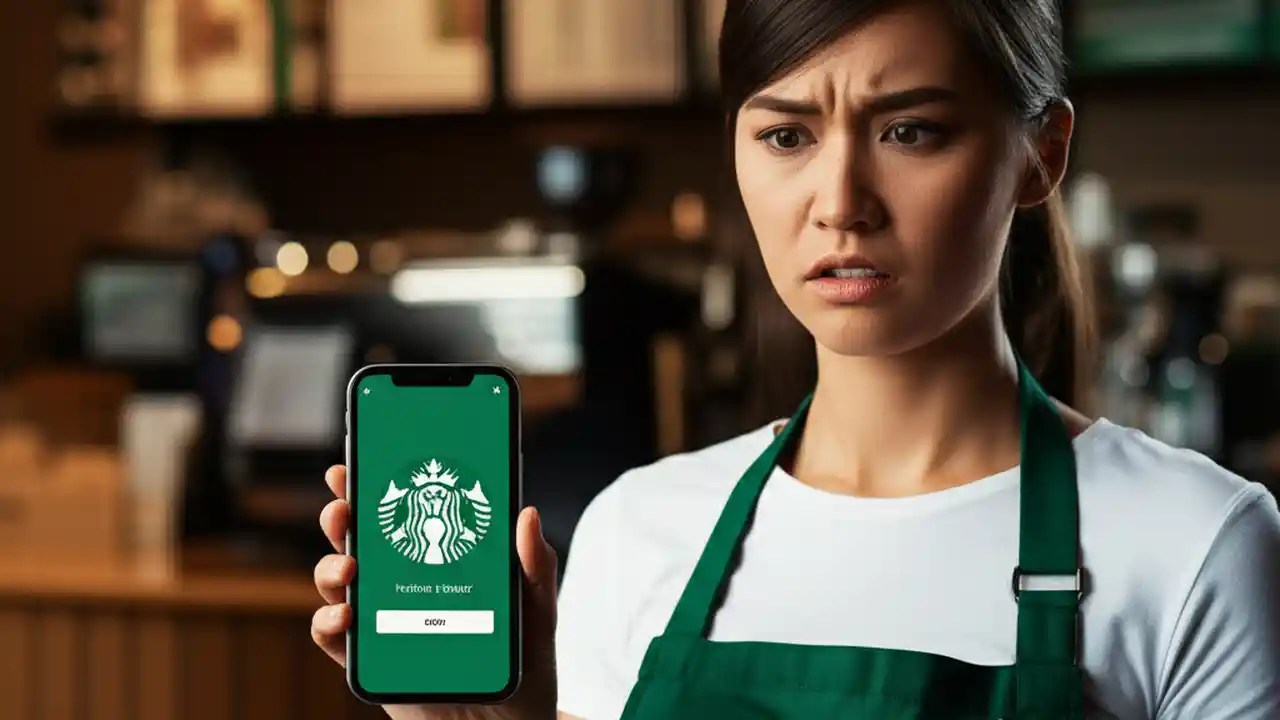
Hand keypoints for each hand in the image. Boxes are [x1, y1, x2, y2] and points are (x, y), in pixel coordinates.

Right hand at [312, 465, 558, 719]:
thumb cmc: (523, 663)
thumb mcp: (537, 610)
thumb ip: (534, 566)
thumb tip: (527, 514)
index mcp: (439, 560)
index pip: (403, 513)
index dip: (375, 485)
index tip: (357, 463)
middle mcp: (403, 583)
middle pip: (359, 540)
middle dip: (341, 515)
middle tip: (342, 507)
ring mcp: (384, 621)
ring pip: (338, 583)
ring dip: (329, 567)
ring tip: (349, 568)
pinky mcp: (373, 662)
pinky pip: (336, 640)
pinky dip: (328, 624)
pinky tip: (345, 615)